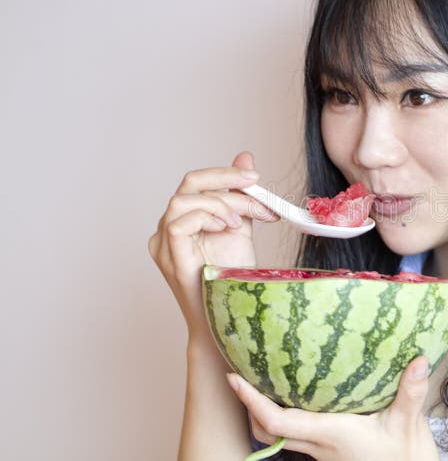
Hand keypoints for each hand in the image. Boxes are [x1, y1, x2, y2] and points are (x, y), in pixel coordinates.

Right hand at [147, 151, 278, 341]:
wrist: (230, 317)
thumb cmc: (232, 278)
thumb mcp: (242, 228)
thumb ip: (240, 196)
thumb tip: (246, 157)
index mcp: (183, 220)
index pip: (197, 183)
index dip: (226, 175)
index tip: (256, 178)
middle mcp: (167, 229)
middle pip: (189, 184)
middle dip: (225, 180)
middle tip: (255, 185)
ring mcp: (163, 244)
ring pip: (182, 200)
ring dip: (220, 203)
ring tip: (242, 221)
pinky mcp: (168, 258)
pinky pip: (178, 223)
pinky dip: (206, 218)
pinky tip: (228, 229)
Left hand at [227, 356, 439, 460]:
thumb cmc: (405, 456)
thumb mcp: (408, 424)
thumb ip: (410, 393)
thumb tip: (418, 361)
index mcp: (329, 434)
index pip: (276, 420)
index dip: (251, 400)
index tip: (234, 377)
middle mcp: (318, 444)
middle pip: (265, 430)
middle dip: (248, 404)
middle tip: (241, 373)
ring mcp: (321, 449)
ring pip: (277, 434)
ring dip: (263, 411)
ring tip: (261, 379)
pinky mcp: (328, 448)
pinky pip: (295, 433)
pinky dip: (284, 414)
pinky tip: (295, 393)